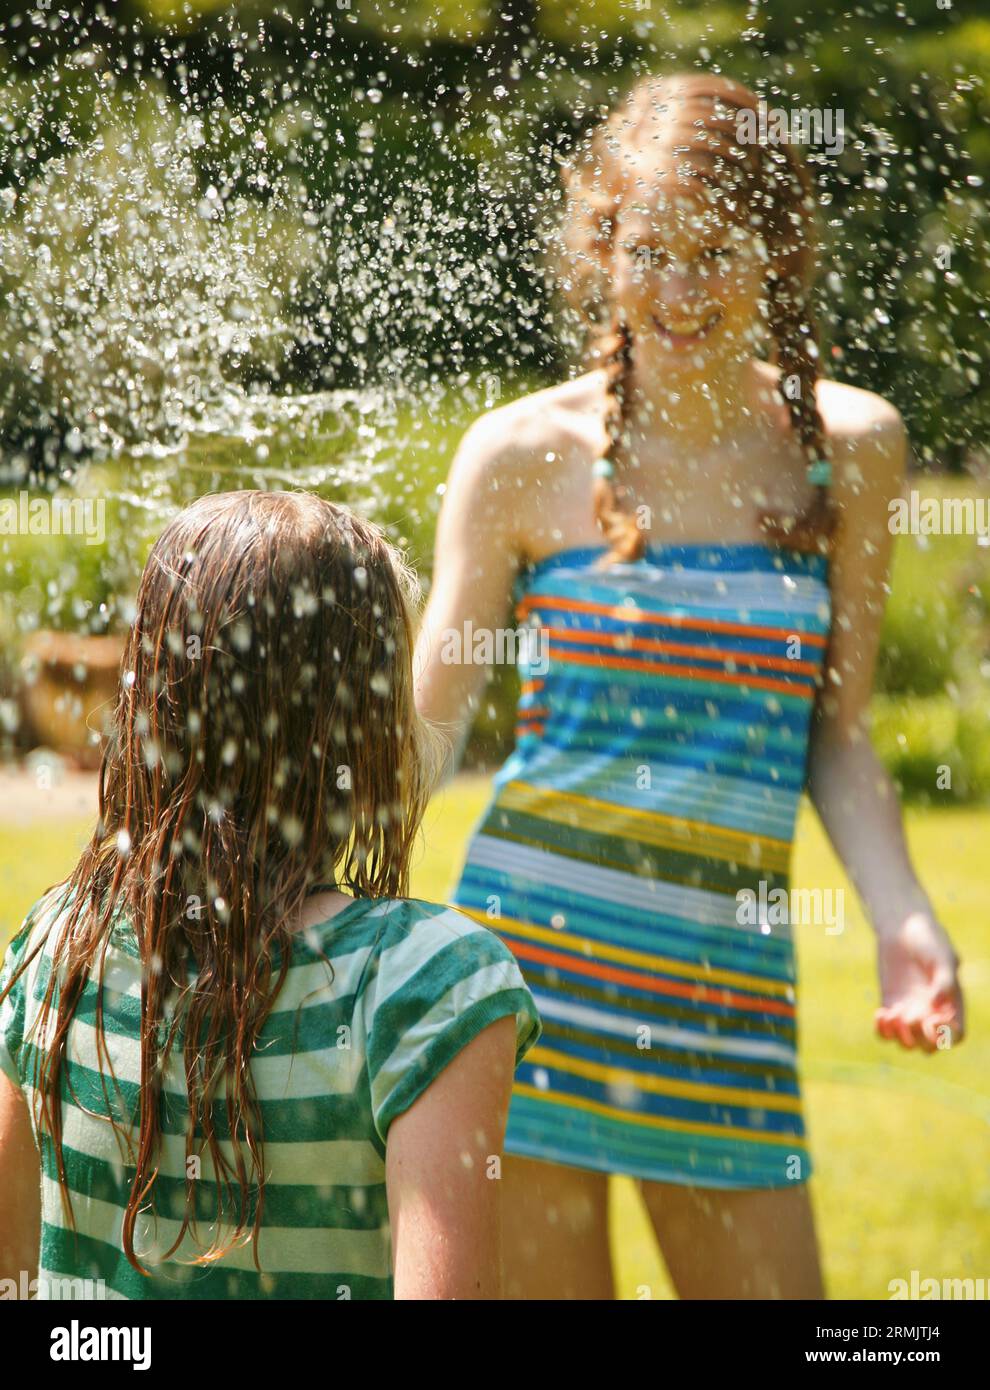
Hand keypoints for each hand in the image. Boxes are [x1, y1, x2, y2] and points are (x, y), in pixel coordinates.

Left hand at [875, 912, 964, 1051]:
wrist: (902, 929)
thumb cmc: (929, 940)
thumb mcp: (942, 957)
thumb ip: (944, 981)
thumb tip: (936, 1004)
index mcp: (951, 1005)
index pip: (955, 1036)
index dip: (946, 1036)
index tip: (933, 1019)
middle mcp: (932, 1014)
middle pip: (930, 1047)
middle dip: (920, 1039)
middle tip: (911, 1017)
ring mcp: (910, 1012)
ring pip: (907, 1043)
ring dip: (900, 1037)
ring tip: (893, 1015)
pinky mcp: (890, 1007)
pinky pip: (886, 1032)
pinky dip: (882, 1031)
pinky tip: (881, 1014)